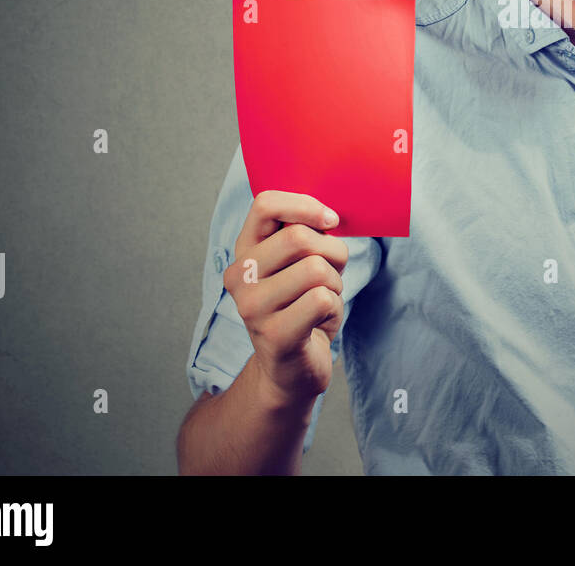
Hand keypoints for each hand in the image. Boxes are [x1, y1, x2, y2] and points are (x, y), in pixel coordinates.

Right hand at [224, 191, 349, 405]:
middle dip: (332, 253)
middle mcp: (239, 277)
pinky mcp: (274, 335)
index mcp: (244, 251)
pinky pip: (323, 300)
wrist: (292, 369)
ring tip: (321, 302)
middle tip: (330, 275)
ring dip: (335, 284)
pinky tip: (320, 323)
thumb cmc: (303, 306)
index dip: (306, 206)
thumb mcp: (299, 263)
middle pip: (300, 238)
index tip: (329, 221)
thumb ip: (306, 232)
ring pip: (316, 269)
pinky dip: (335, 309)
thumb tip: (329, 215)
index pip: (265, 204)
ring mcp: (252, 308)